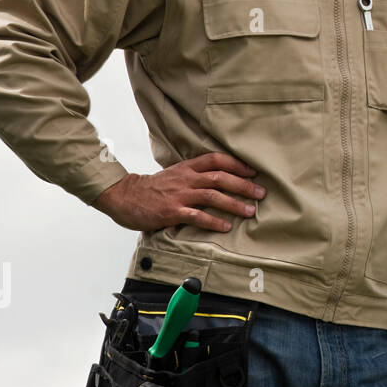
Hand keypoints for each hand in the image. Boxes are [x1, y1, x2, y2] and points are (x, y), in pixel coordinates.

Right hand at [91, 152, 264, 232]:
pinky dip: (213, 221)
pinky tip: (226, 227)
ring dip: (234, 204)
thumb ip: (195, 174)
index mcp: (187, 168)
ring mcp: (179, 195)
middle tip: (262, 193)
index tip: (253, 172)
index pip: (216, 159)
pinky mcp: (172, 212)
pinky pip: (196, 216)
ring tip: (250, 211)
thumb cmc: (153, 188)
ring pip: (212, 196)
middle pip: (220, 178)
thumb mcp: (175, 174)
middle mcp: (186, 179)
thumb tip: (220, 178)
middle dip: (243, 185)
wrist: (124, 196)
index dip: (237, 164)